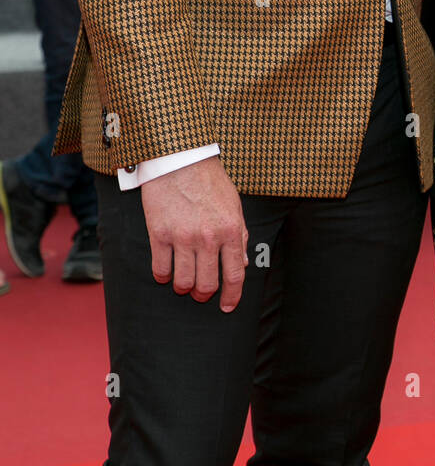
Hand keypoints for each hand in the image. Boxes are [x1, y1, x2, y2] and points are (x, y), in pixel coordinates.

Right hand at [141, 155, 248, 312]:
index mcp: (230, 230)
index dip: (232, 296)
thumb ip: (240, 236)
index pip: (235, 274)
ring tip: (183, 283)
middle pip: (207, 284)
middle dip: (205, 295)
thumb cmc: (210, 182)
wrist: (180, 159)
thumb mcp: (234, 206)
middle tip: (201, 293)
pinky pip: (161, 269)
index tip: (226, 306)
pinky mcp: (159, 233)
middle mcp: (208, 237)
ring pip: (183, 282)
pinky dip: (163, 277)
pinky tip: (166, 272)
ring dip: (183, 288)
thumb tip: (243, 264)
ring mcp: (182, 237)